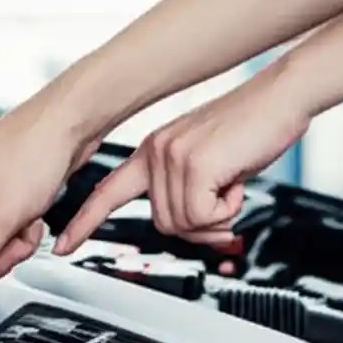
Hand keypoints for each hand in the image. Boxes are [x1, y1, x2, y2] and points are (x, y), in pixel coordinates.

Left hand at [53, 66, 308, 252]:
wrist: (280, 97)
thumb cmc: (251, 129)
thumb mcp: (209, 163)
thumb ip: (188, 192)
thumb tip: (192, 227)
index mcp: (153, 150)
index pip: (108, 190)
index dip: (85, 221)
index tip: (62, 245)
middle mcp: (155, 151)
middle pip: (163, 224)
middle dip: (200, 225)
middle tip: (226, 200)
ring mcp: (171, 156)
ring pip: (184, 224)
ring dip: (218, 215)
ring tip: (232, 181)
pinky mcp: (193, 163)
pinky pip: (204, 216)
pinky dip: (228, 208)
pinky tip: (237, 179)